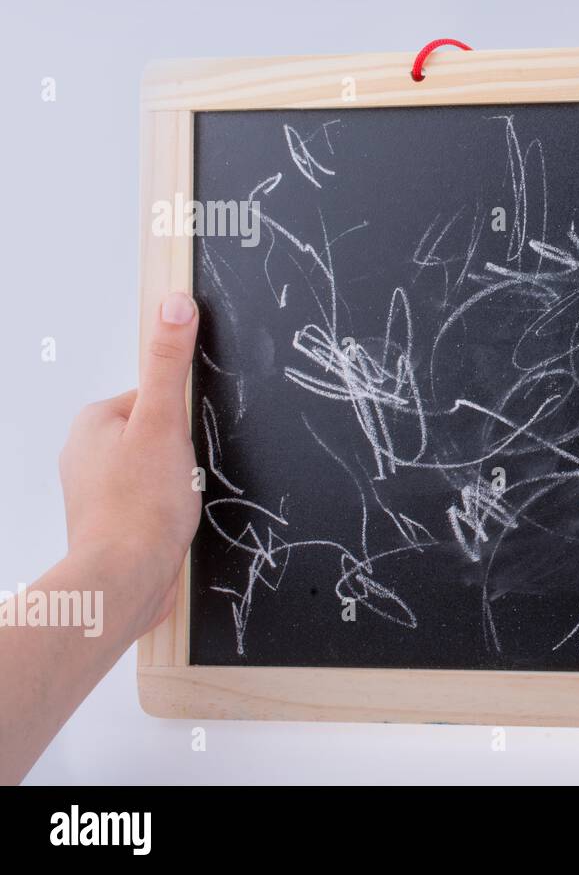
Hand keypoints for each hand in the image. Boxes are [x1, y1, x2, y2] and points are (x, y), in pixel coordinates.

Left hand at [59, 292, 200, 639]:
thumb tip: (175, 304)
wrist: (125, 580)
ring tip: (178, 503)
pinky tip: (175, 523)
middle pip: (158, 434)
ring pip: (157, 470)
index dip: (182, 417)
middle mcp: (86, 454)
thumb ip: (169, 363)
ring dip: (178, 485)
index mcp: (93, 423)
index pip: (154, 397)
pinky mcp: (114, 523)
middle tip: (185, 476)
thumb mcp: (164, 421)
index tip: (187, 441)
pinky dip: (169, 511)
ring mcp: (98, 491)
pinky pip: (153, 503)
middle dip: (182, 454)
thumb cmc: (140, 507)